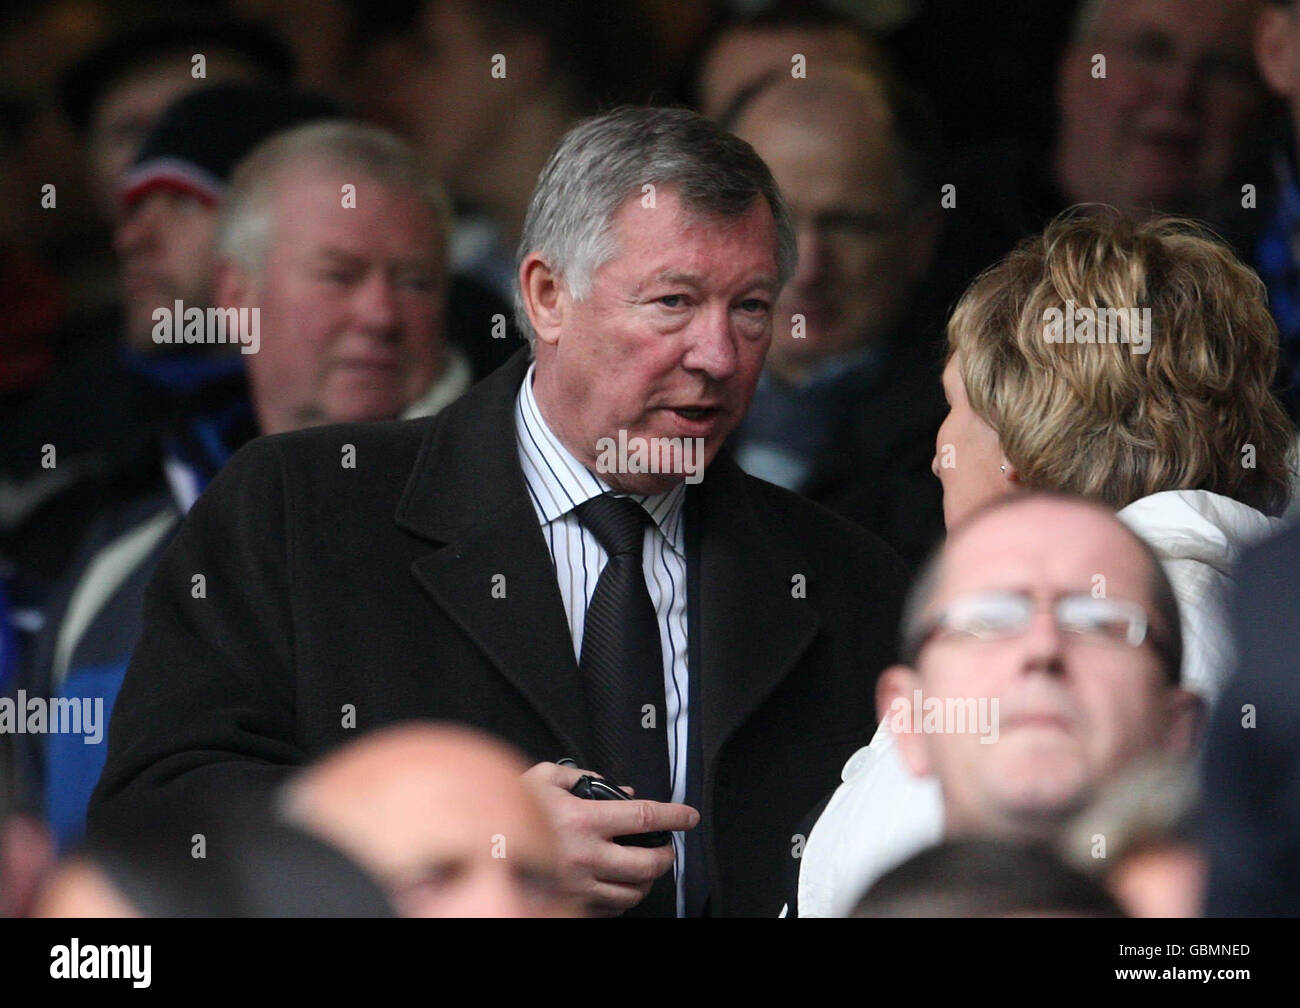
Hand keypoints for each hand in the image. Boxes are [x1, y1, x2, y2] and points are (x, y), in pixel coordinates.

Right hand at [523, 761, 698, 915]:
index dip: (674, 815)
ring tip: (645, 868)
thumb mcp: (541, 777)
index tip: (688, 816)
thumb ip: (581, 776)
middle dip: (666, 856)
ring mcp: (578, 886)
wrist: (475, 847)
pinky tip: (617, 887)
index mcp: (583, 820)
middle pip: (647, 863)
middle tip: (668, 848)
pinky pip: (609, 910)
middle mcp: (585, 855)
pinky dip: (621, 900)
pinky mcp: (570, 905)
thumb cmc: (506, 811)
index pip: (645, 817)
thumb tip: (616, 788)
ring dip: (647, 880)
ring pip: (632, 892)